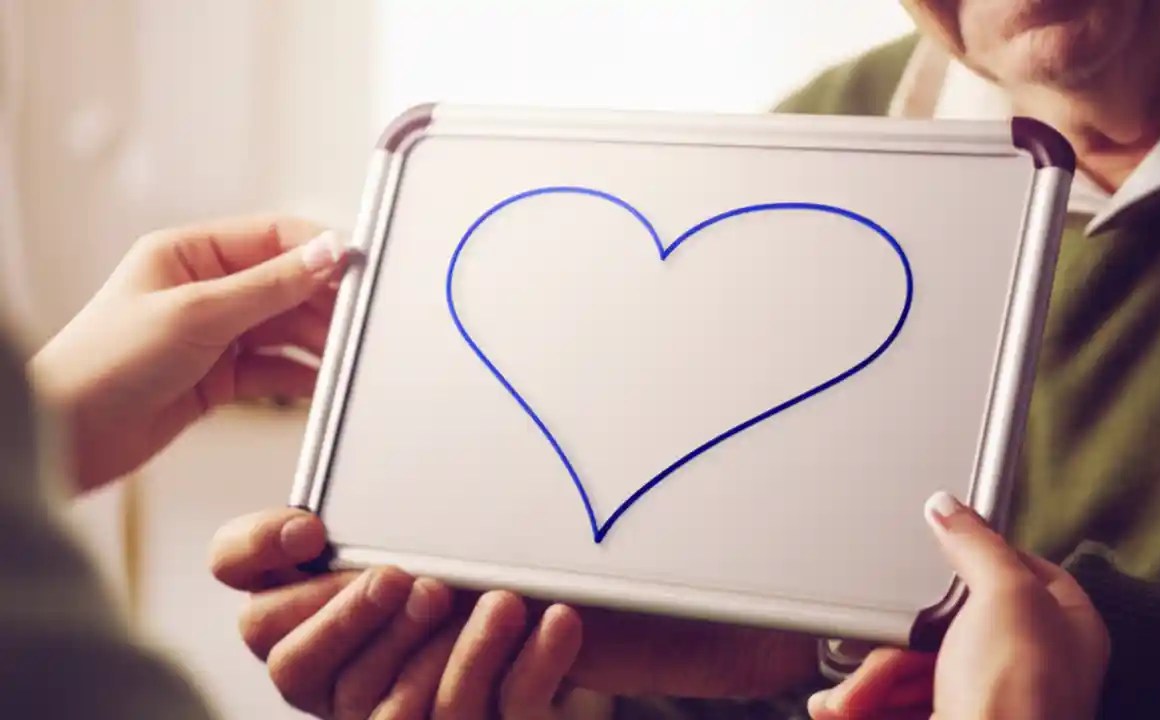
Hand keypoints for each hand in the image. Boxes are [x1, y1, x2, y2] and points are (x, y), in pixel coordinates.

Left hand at [30, 216, 345, 490]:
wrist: (70, 435)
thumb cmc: (104, 362)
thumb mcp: (197, 313)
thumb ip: (269, 285)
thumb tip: (326, 253)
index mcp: (190, 253)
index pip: (273, 237)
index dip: (319, 250)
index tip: (360, 267)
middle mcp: (205, 289)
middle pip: (286, 285)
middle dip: (324, 302)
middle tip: (361, 321)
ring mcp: (214, 333)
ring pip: (284, 328)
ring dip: (318, 341)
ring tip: (348, 356)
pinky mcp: (219, 376)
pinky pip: (274, 368)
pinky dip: (301, 375)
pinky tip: (323, 383)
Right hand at [209, 510, 821, 715]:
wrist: (655, 603)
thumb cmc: (550, 536)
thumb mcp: (480, 493)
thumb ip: (418, 471)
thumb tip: (385, 383)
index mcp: (339, 597)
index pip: (246, 590)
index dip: (258, 558)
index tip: (312, 527)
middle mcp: (367, 659)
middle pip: (291, 666)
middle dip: (346, 620)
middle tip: (405, 574)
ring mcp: (423, 701)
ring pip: (391, 711)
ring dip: (442, 654)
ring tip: (492, 598)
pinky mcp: (496, 719)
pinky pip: (495, 717)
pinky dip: (528, 670)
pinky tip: (560, 622)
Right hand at [807, 492, 1109, 719]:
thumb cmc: (1017, 705)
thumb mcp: (1006, 597)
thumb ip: (977, 544)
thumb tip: (948, 506)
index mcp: (1064, 628)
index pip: (1024, 568)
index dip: (978, 555)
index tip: (937, 545)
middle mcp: (1030, 666)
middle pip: (947, 621)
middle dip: (897, 640)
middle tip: (881, 648)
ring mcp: (987, 702)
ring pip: (913, 666)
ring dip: (871, 681)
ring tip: (848, 702)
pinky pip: (894, 702)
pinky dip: (862, 703)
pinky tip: (840, 708)